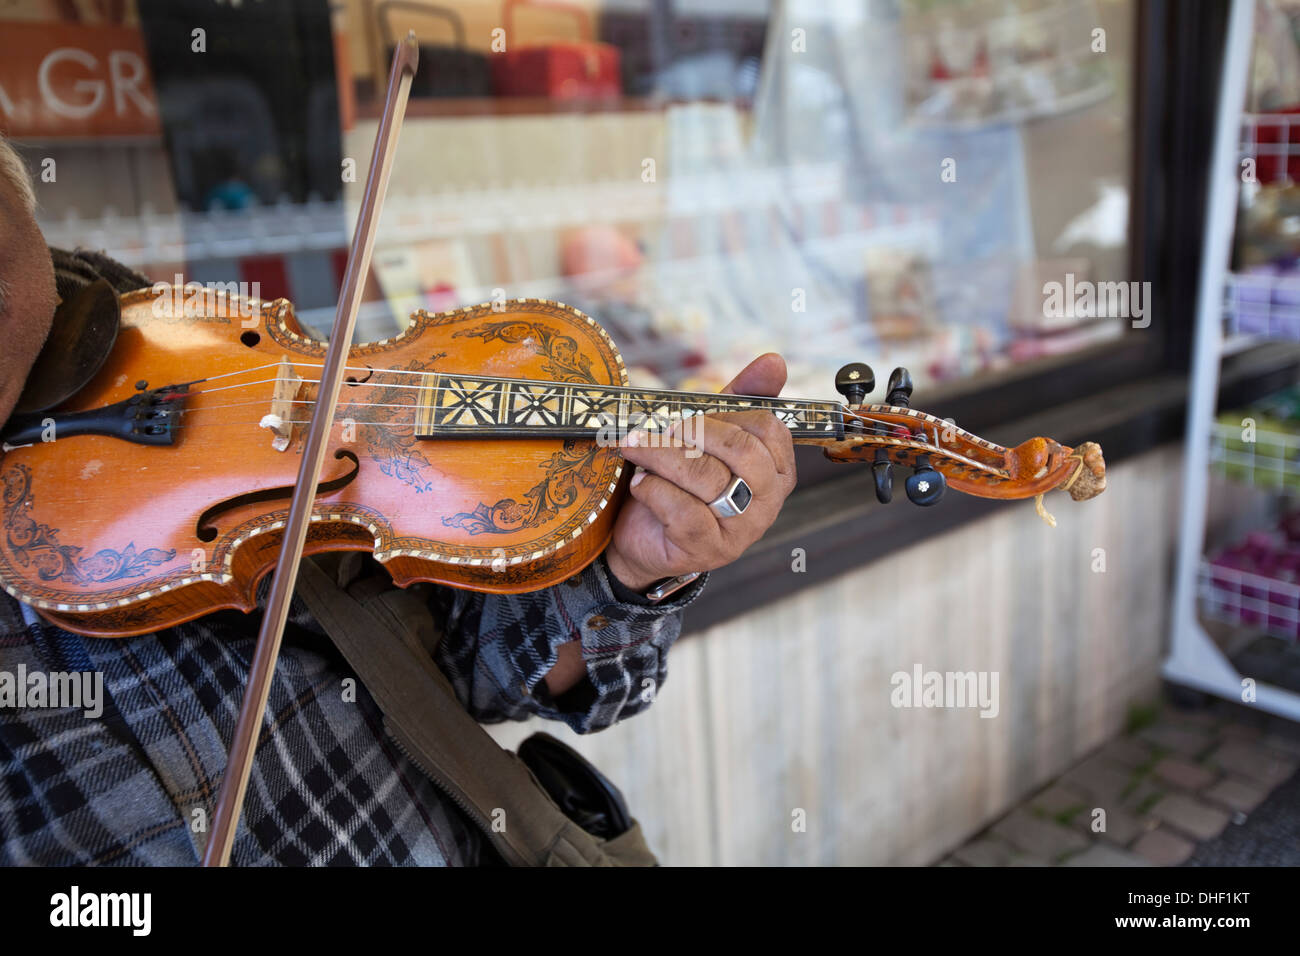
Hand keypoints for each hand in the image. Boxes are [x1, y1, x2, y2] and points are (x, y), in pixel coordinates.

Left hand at [604, 353, 796, 592]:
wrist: (646, 536)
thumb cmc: (682, 480)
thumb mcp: (709, 435)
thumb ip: (740, 398)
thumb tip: (775, 360)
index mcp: (778, 470)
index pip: (767, 428)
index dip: (723, 416)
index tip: (690, 417)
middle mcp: (768, 502)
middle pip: (741, 451)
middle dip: (693, 432)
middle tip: (661, 429)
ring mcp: (741, 530)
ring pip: (708, 478)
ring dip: (661, 456)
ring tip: (635, 449)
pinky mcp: (708, 550)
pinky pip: (683, 511)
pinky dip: (654, 491)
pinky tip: (641, 485)